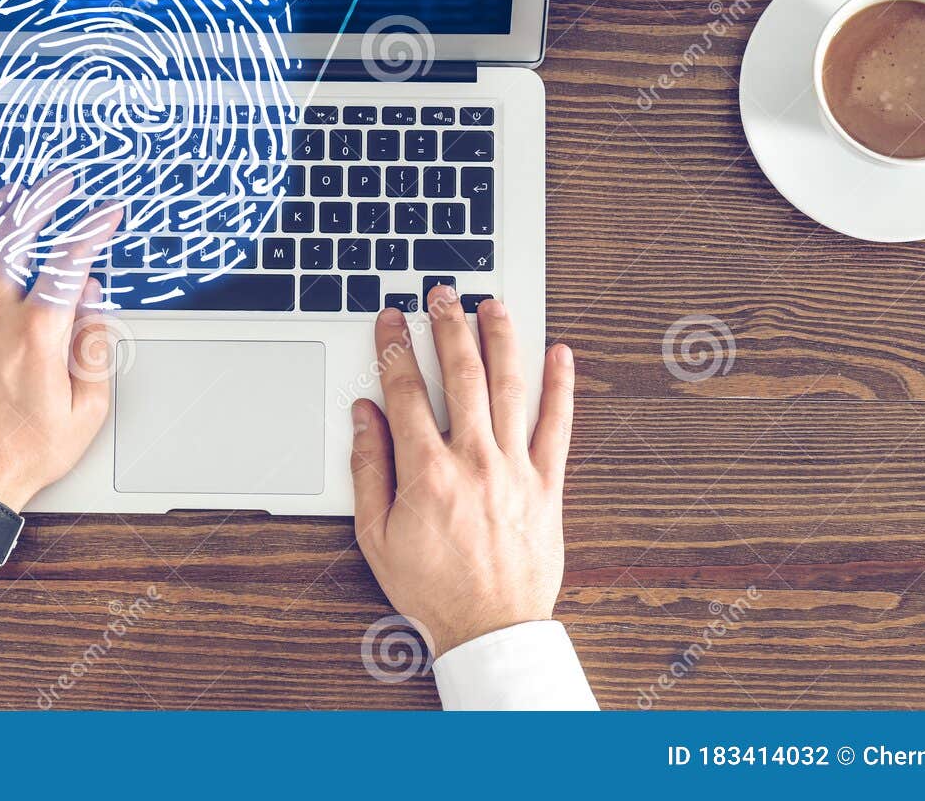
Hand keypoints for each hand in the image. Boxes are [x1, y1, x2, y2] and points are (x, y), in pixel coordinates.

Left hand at [0, 177, 121, 510]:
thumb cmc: (21, 453)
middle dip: (41, 199)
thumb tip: (92, 308)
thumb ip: (94, 352)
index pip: (70, 263)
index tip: (106, 215)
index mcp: (37, 335)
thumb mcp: (84, 413)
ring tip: (7, 196)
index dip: (93, 230)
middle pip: (15, 237)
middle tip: (56, 184)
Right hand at [350, 285, 575, 656]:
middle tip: (441, 295)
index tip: (389, 320)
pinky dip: (561, 386)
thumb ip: (367, 468)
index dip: (394, 347)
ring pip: (510, 387)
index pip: (406, 390)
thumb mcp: (376, 534)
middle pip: (462, 374)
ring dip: (501, 339)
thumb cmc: (432, 588)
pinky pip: (558, 426)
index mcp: (426, 471)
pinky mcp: (547, 483)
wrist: (490, 628)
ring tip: (493, 304)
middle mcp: (473, 460)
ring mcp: (515, 468)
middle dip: (448, 326)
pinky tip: (560, 353)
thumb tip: (364, 416)